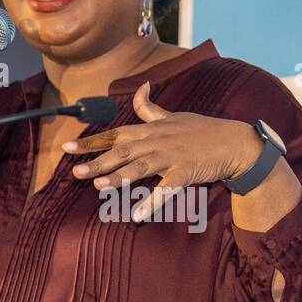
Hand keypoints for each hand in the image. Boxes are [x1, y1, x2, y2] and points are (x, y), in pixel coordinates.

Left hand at [63, 82, 262, 219]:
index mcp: (150, 130)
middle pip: (122, 151)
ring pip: (140, 167)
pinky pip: (166, 189)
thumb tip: (140, 87)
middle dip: (97, 161)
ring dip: (119, 177)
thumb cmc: (202, 130)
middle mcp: (156, 141)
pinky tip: (138, 215)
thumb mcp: (173, 115)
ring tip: (99, 186)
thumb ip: (150, 108)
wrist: (234, 142)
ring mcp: (171, 157)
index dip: (91, 141)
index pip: (114, 134)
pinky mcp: (186, 172)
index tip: (67, 147)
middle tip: (74, 172)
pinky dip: (152, 201)